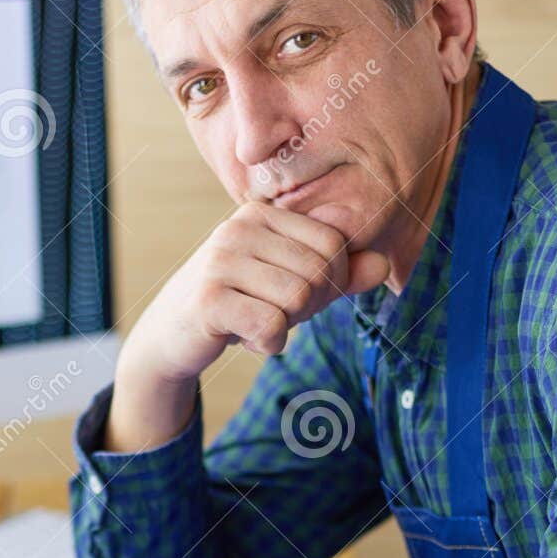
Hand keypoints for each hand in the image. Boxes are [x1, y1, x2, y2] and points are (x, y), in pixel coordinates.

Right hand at [107, 200, 388, 449]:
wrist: (172, 336)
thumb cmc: (239, 305)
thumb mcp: (292, 284)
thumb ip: (339, 274)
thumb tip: (383, 265)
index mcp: (263, 214)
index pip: (334, 244)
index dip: (333, 282)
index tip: (301, 298)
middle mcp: (239, 227)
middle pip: (319, 272)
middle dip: (310, 306)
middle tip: (277, 315)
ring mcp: (220, 261)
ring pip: (298, 298)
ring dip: (288, 325)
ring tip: (258, 323)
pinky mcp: (208, 299)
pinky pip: (272, 325)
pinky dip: (268, 344)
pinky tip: (244, 339)